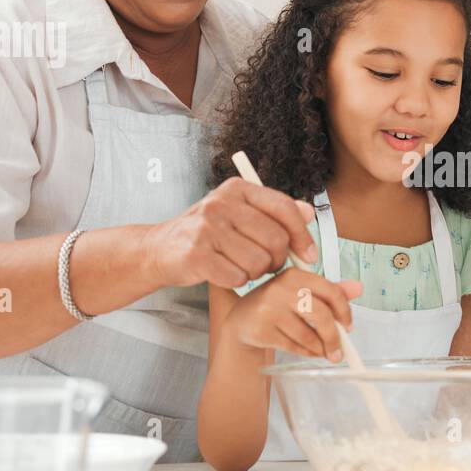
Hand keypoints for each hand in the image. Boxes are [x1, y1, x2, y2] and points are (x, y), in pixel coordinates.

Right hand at [144, 177, 317, 288]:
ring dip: (256, 273)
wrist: (160, 249)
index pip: (284, 208)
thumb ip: (274, 212)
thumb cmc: (207, 233)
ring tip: (242, 266)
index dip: (303, 235)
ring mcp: (207, 228)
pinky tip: (225, 273)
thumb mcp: (240, 214)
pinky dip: (236, 281)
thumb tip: (309, 213)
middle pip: (276, 239)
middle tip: (268, 265)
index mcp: (237, 189)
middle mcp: (221, 204)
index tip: (310, 255)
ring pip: (259, 262)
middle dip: (278, 260)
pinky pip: (237, 277)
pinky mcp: (196, 255)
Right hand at [228, 269, 362, 359]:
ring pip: (307, 335)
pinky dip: (306, 353)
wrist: (242, 319)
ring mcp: (269, 310)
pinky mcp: (261, 330)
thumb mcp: (302, 292)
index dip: (344, 311)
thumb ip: (330, 291)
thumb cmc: (277, 304)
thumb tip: (358, 288)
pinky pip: (294, 347)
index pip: (330, 291)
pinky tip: (309, 352)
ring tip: (323, 352)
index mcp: (295, 275)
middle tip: (339, 351)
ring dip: (320, 349)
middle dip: (334, 337)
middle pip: (321, 315)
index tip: (348, 326)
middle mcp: (281, 289)